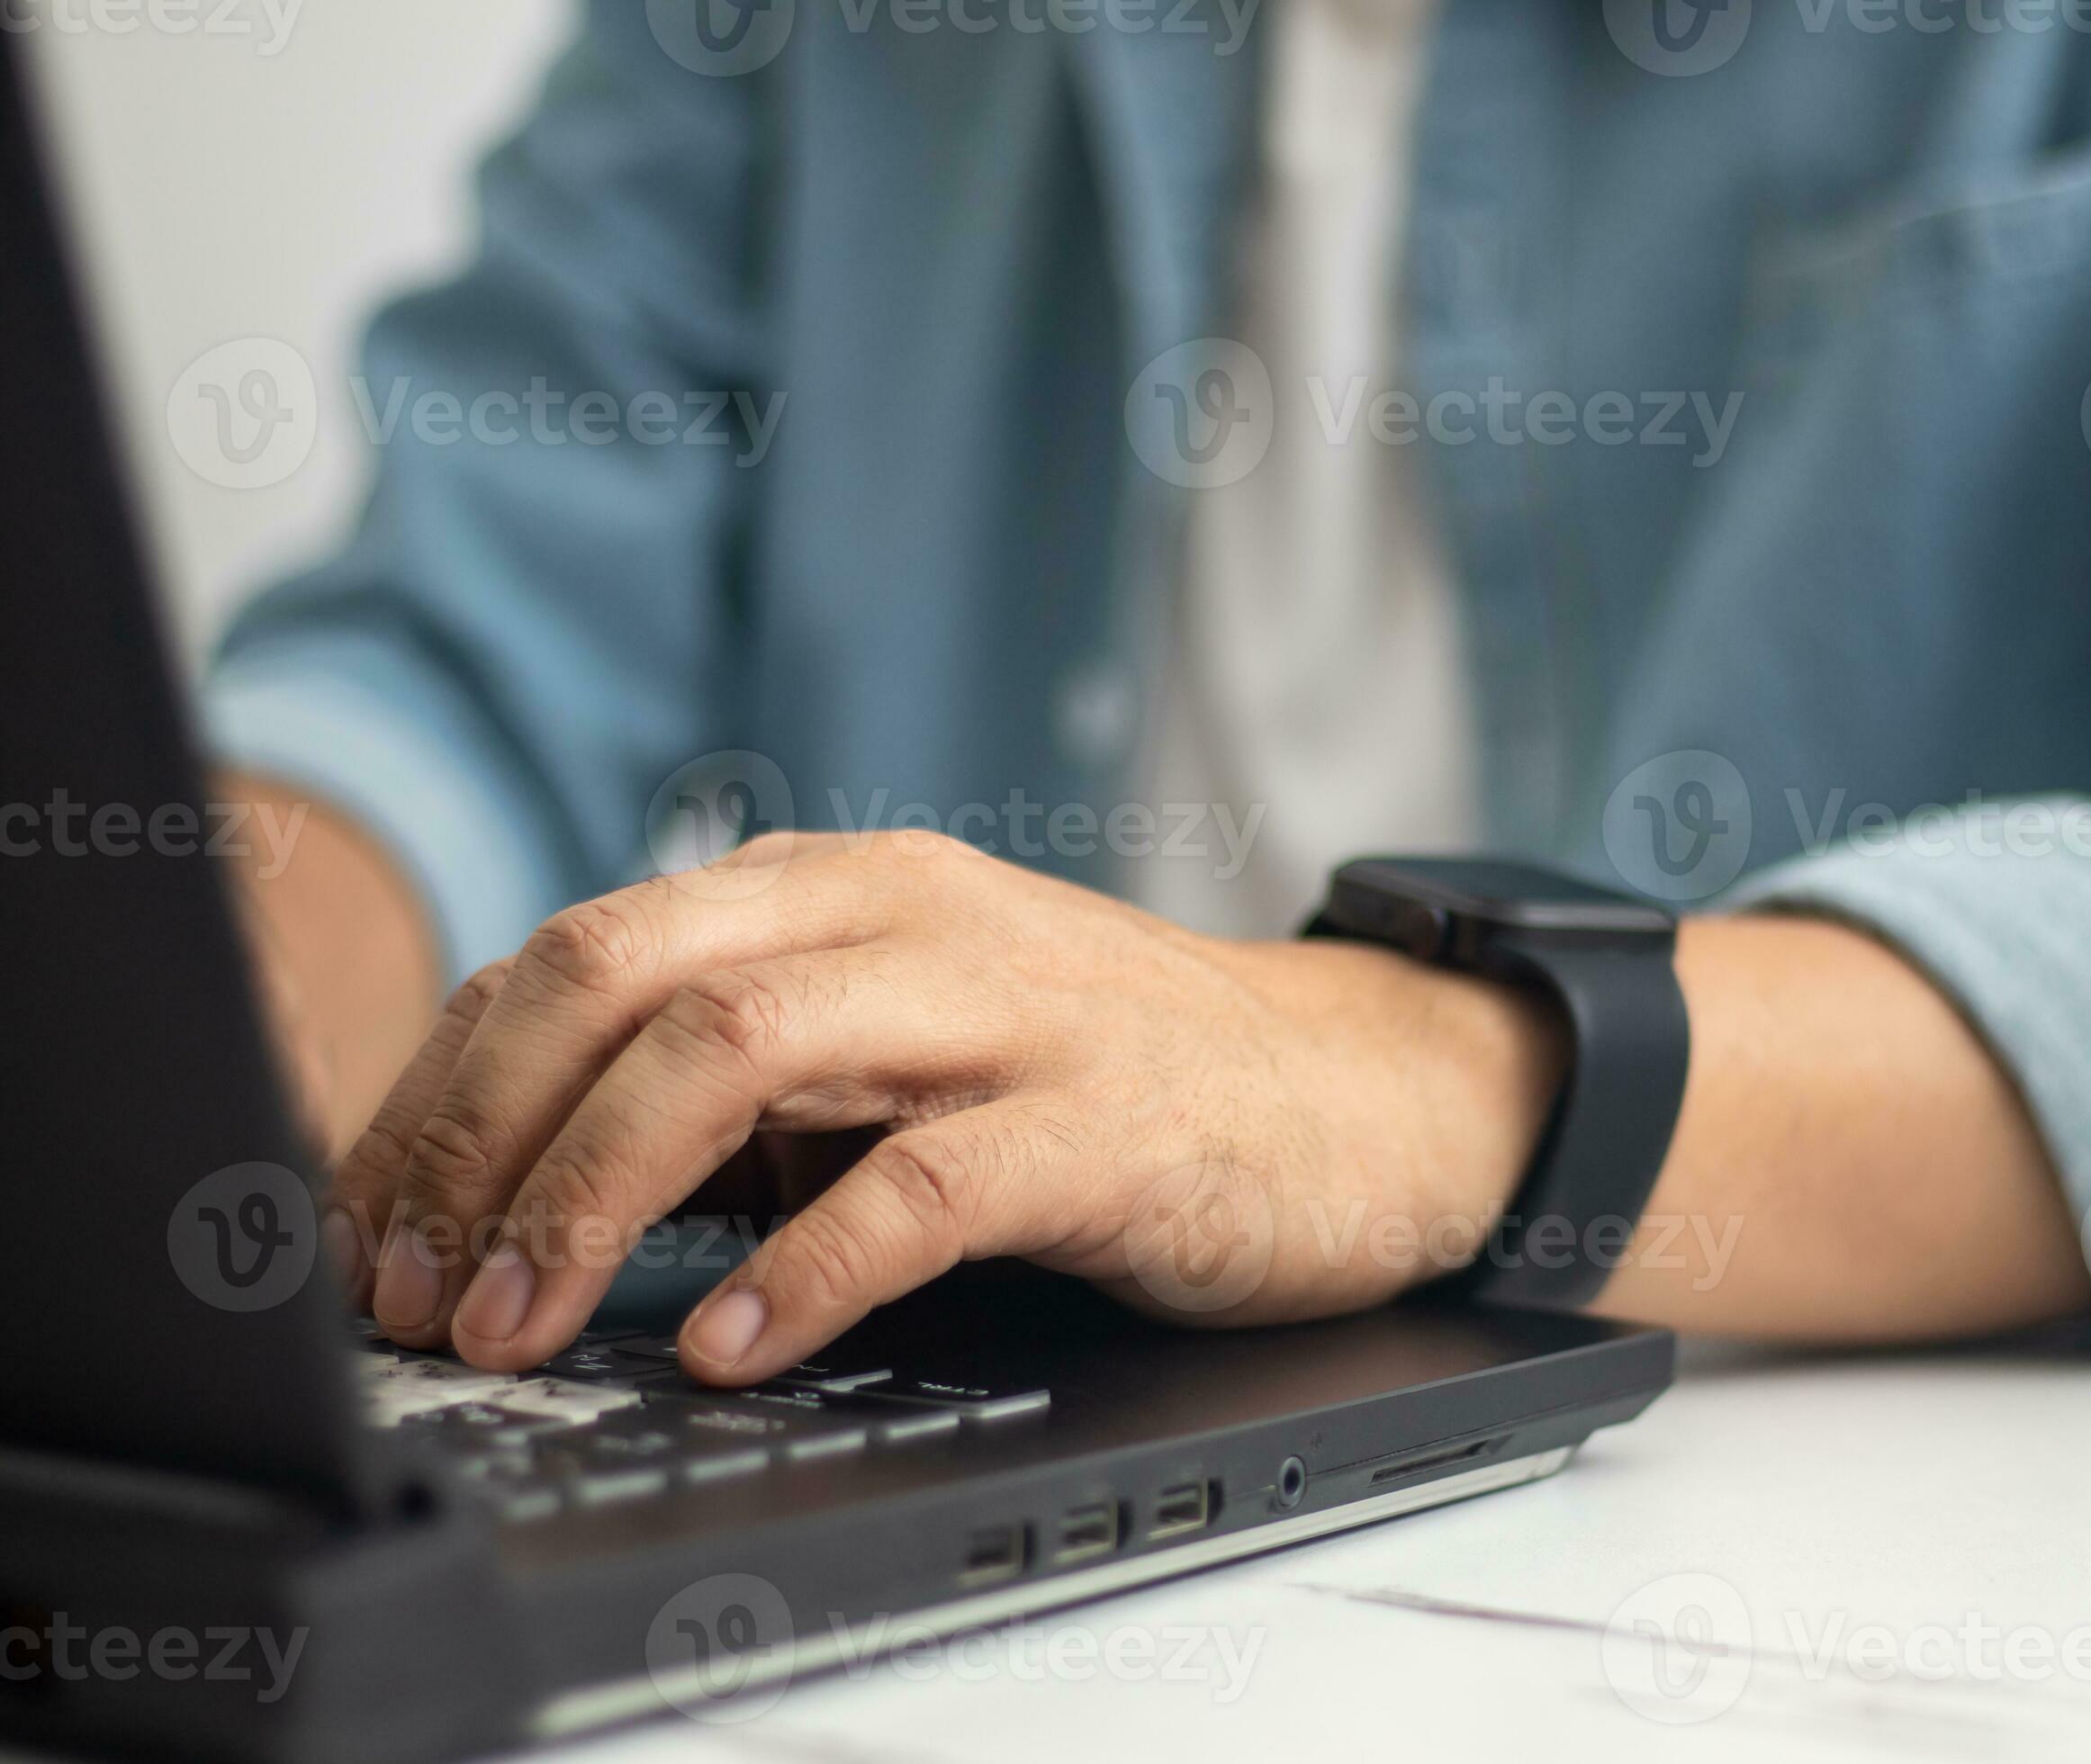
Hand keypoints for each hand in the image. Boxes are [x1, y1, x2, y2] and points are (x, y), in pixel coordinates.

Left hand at [326, 831, 1563, 1382]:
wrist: (1359, 1095)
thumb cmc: (1105, 1087)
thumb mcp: (898, 1058)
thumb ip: (743, 1094)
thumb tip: (521, 1200)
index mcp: (833, 887)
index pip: (576, 954)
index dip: (440, 1095)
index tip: (365, 1233)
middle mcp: (904, 915)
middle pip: (623, 974)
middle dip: (480, 1138)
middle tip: (417, 1293)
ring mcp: (1010, 1006)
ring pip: (740, 1043)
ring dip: (592, 1192)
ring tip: (521, 1322)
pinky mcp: (1107, 1117)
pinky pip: (924, 1181)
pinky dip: (804, 1268)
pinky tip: (732, 1349)